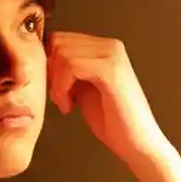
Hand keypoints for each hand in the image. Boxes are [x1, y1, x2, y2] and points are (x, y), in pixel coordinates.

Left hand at [47, 31, 172, 167]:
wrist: (137, 143)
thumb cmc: (113, 121)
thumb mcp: (82, 88)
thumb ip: (68, 71)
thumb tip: (43, 62)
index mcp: (104, 48)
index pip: (61, 38)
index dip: (49, 64)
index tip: (55, 88)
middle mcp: (110, 46)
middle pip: (59, 42)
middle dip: (51, 71)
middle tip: (60, 96)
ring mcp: (112, 56)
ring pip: (63, 53)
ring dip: (57, 82)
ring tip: (66, 103)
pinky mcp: (111, 70)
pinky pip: (72, 66)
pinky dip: (63, 87)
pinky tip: (70, 106)